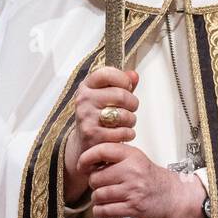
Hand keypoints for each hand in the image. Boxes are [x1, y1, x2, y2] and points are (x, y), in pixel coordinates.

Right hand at [62, 67, 139, 203]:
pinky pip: (122, 132)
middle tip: (131, 109)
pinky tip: (123, 134)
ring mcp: (86, 117)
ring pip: (124, 115)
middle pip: (121, 95)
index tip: (127, 87)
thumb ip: (122, 84)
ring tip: (126, 122)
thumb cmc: (99, 116)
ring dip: (131, 120)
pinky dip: (128, 134)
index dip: (123, 79)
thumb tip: (134, 75)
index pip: (107, 74)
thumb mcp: (107, 96)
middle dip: (133, 103)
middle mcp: (83, 100)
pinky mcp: (92, 135)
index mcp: (86, 86)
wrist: (84, 144)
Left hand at [82, 142, 205, 217]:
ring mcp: (132, 190)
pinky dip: (100, 211)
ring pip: (98, 195)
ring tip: (105, 198)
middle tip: (102, 185)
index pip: (102, 150)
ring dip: (98, 199)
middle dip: (95, 183)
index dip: (86, 158)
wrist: (174, 196)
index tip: (82, 166)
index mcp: (132, 155)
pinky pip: (105, 210)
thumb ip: (116, 158)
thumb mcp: (137, 160)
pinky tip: (105, 209)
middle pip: (96, 177)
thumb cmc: (153, 179)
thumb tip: (88, 162)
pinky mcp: (133, 207)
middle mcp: (132, 170)